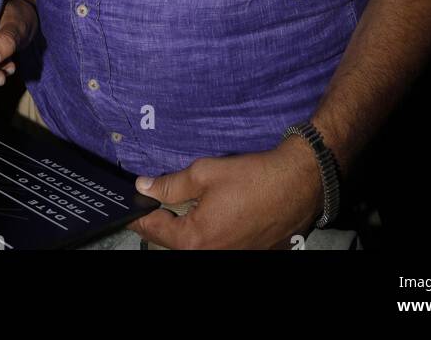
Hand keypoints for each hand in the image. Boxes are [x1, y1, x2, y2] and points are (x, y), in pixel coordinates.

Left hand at [126, 137, 324, 249]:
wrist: (297, 185)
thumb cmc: (254, 178)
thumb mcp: (205, 173)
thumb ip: (171, 184)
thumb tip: (145, 187)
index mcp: (196, 240)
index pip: (154, 230)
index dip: (141, 213)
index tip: (133, 204)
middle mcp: (211, 256)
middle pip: (173, 242)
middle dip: (162, 223)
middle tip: (154, 201)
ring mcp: (230, 257)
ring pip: (195, 246)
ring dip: (186, 229)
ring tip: (183, 207)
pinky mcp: (245, 253)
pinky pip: (217, 246)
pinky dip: (208, 233)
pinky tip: (212, 214)